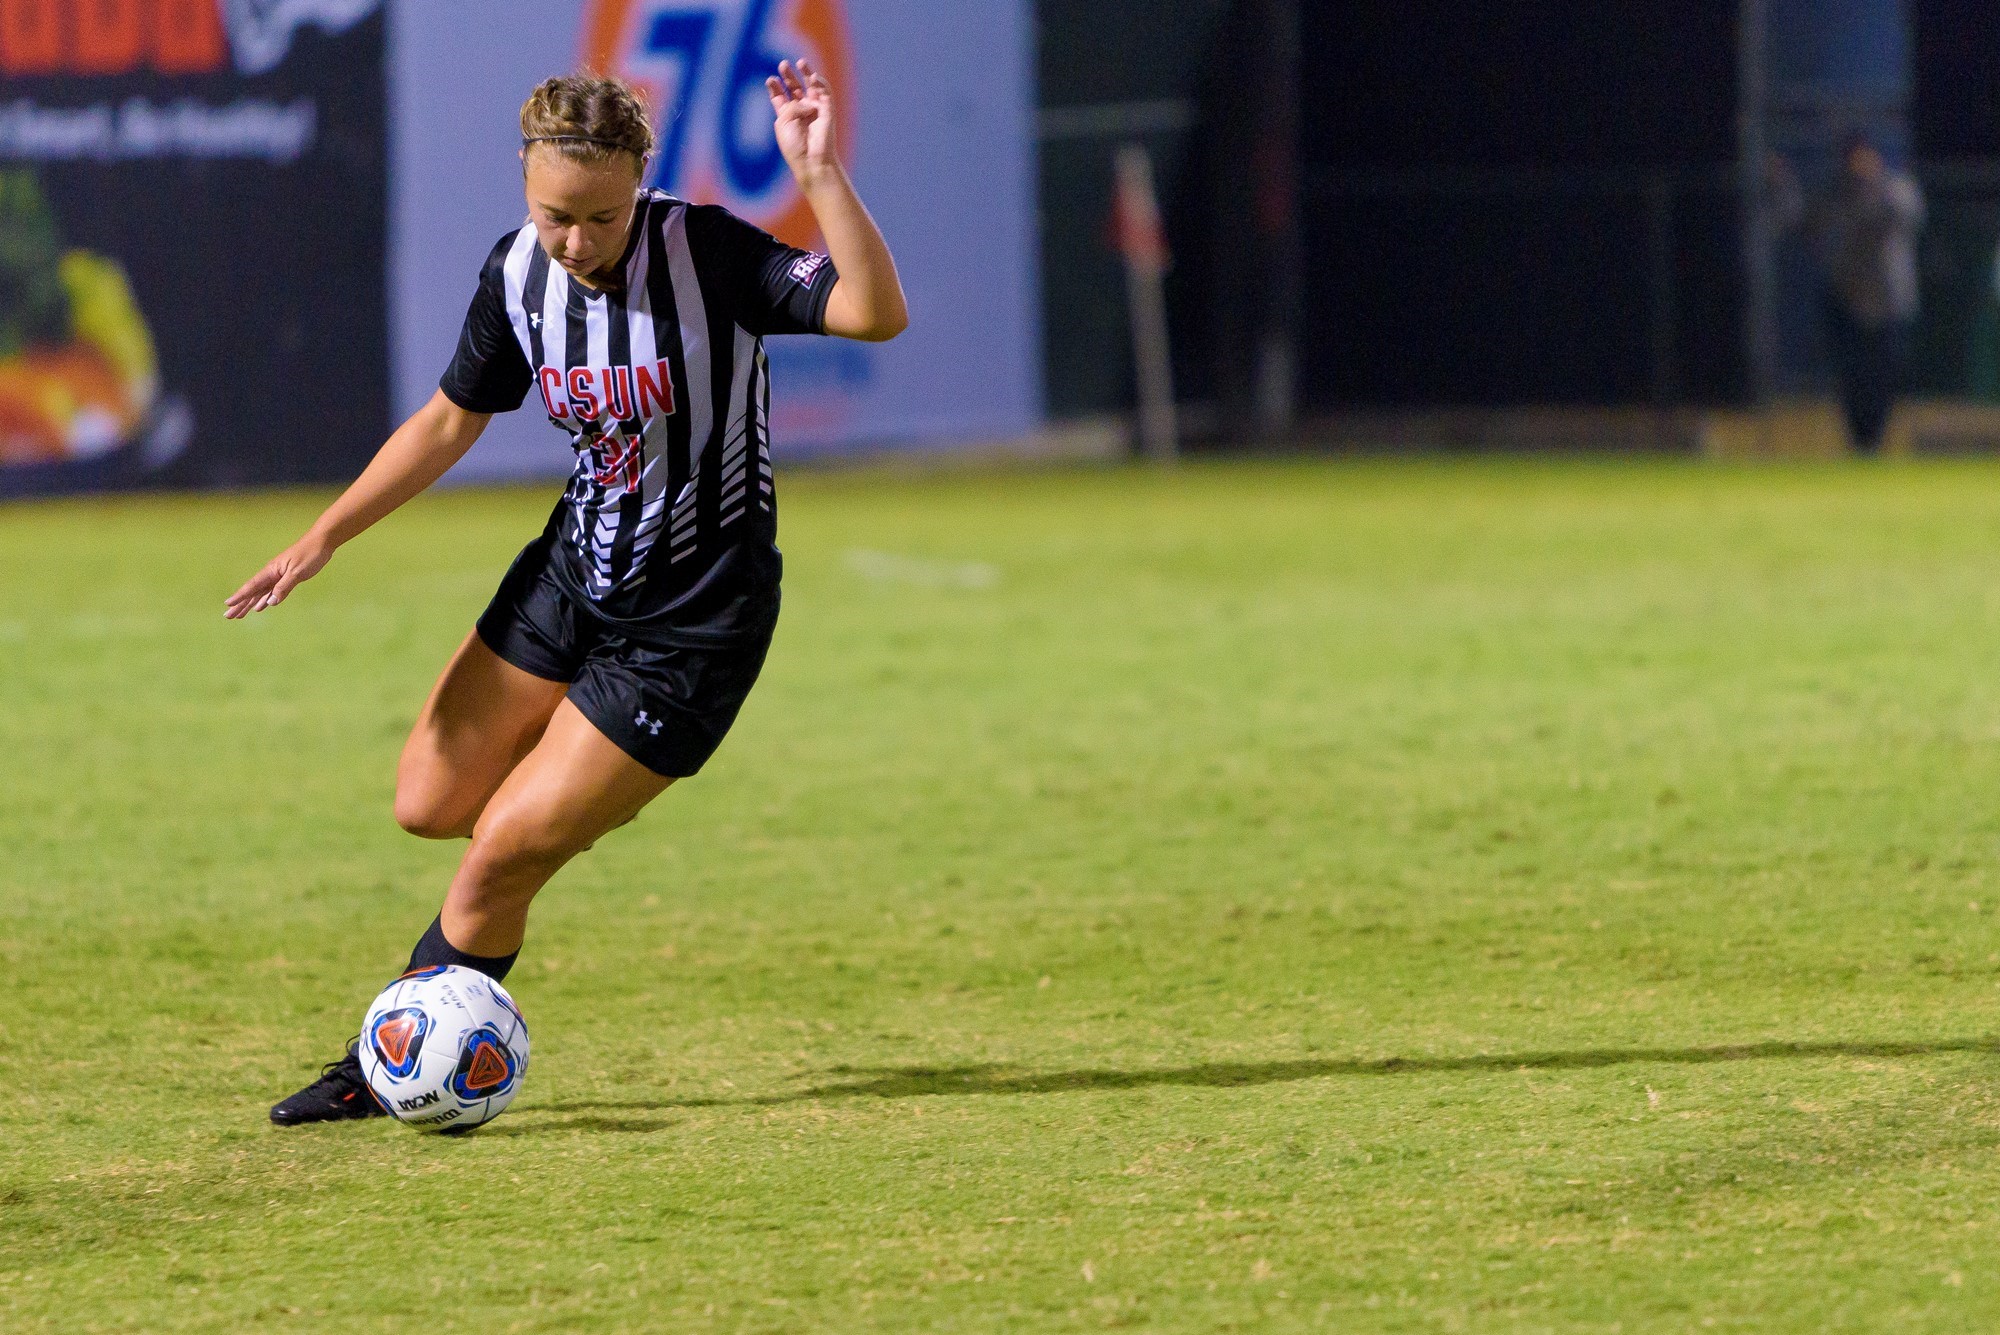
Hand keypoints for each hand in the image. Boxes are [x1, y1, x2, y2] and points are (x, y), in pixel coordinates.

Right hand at [224, 532, 332, 618]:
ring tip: (239, 615)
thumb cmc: (309, 554)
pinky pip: (272, 592)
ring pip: (260, 593)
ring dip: (250, 604)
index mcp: (271, 571)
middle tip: (228, 616)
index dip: (239, 596)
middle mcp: (271, 574)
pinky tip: (260, 607)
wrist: (321, 543)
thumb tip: (270, 602)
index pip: (251, 586)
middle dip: (240, 604)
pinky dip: (264, 600)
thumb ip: (284, 587)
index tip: (227, 604)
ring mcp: (278, 576)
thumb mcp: (297, 572)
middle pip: (252, 592)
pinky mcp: (287, 578)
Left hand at [766, 59, 838, 187]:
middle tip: (783, 64)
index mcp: (787, 116)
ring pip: (811, 87)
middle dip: (789, 76)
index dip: (775, 87)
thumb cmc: (794, 145)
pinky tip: (813, 77)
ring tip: (800, 62)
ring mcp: (815, 110)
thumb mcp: (784, 121)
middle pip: (794, 88)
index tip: (771, 80)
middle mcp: (801, 111)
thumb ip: (792, 105)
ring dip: (806, 73)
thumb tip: (807, 101)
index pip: (781, 97)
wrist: (811, 160)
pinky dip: (820, 83)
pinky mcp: (828, 111)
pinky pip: (825, 93)